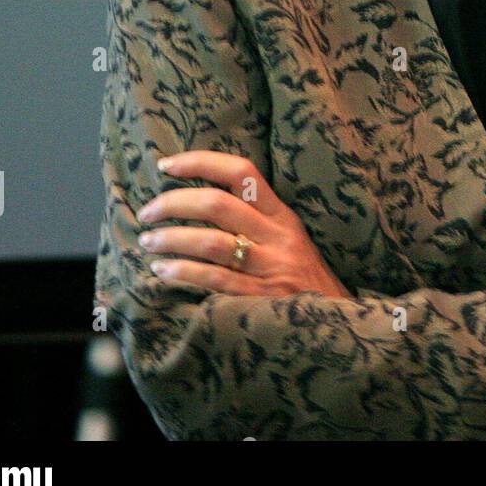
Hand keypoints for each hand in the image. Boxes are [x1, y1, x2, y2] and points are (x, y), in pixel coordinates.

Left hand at [135, 151, 353, 299]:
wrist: (337, 322)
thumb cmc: (302, 277)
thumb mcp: (289, 238)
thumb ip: (255, 219)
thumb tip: (197, 201)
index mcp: (282, 215)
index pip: (242, 172)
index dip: (200, 162)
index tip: (166, 165)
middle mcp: (277, 236)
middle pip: (218, 204)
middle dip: (173, 203)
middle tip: (147, 212)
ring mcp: (269, 267)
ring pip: (211, 242)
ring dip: (171, 239)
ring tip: (148, 242)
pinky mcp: (260, 298)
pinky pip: (214, 280)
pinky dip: (183, 272)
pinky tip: (162, 271)